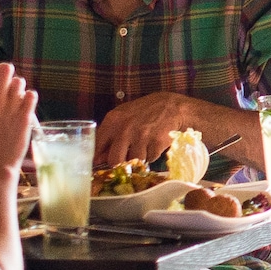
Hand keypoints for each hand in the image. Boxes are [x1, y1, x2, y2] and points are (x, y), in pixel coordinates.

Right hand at [0, 63, 35, 184]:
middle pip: (6, 68)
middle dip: (8, 75)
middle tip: (8, 87)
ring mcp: (10, 107)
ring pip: (20, 81)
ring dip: (19, 88)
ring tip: (16, 100)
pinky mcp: (24, 116)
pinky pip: (32, 95)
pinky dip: (30, 98)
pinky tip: (25, 107)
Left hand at [95, 92, 209, 168]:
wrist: (173, 107)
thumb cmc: (144, 112)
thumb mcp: (123, 116)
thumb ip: (109, 135)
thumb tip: (97, 159)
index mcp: (113, 121)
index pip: (97, 147)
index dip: (99, 157)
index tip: (102, 162)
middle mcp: (125, 129)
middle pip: (114, 161)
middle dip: (120, 162)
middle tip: (126, 158)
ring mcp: (141, 137)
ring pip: (133, 161)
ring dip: (139, 157)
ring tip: (144, 145)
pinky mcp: (156, 143)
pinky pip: (150, 159)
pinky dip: (152, 155)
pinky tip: (154, 144)